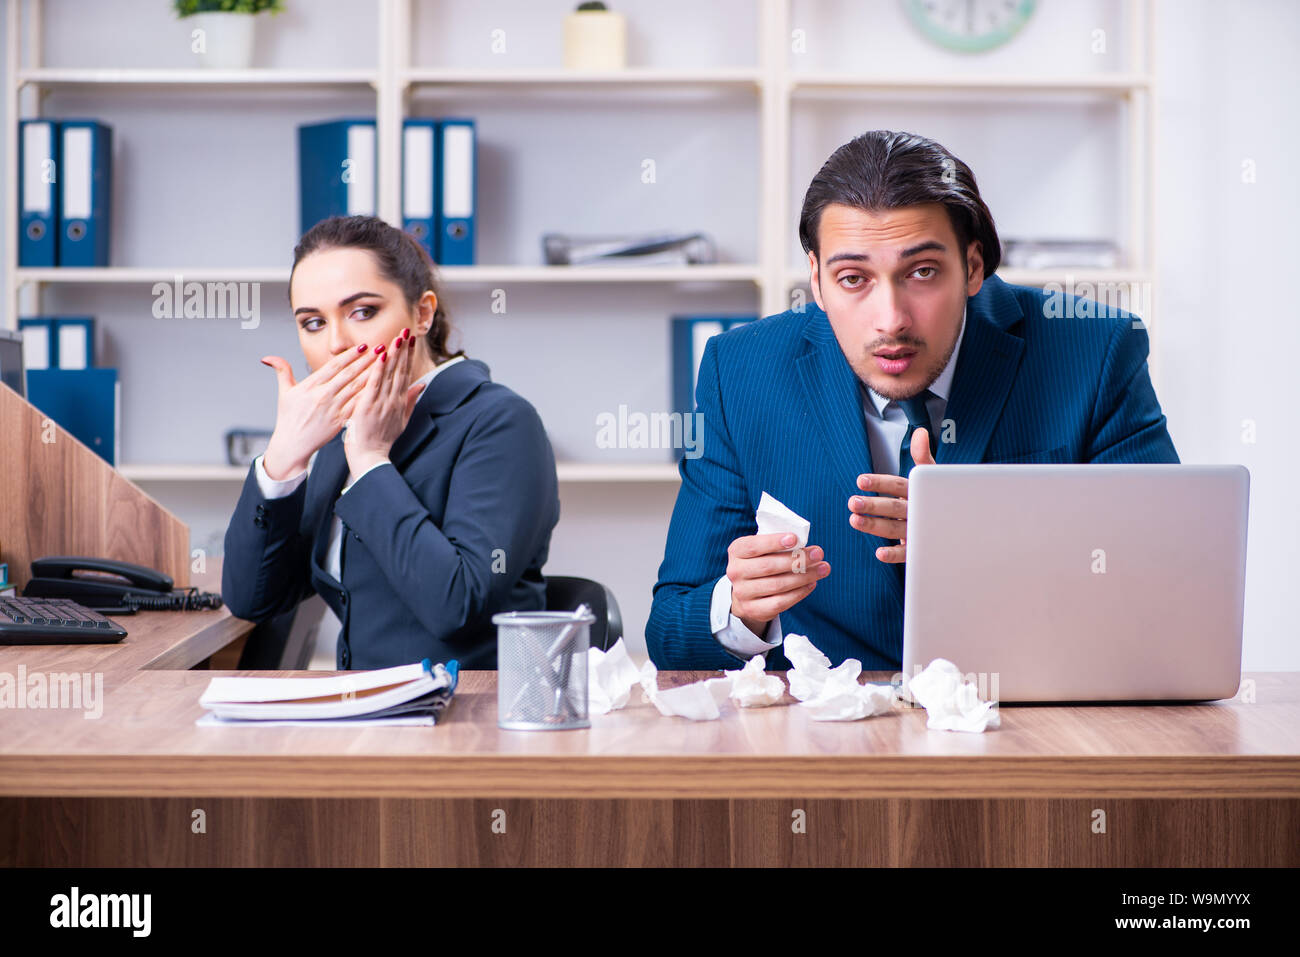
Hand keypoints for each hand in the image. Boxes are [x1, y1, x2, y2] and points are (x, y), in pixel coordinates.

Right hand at [260, 344, 377, 479]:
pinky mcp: (340, 421)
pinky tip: (382, 387)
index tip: (364, 345)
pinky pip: (357, 405)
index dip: (350, 355)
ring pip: (356, 388)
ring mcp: (332, 409)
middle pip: (349, 374)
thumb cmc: (288, 418)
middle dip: (366, 360)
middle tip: (382, 348)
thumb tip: (267, 357)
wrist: (292, 445)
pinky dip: (370, 395)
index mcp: (310, 386)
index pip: (334, 366)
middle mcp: (322, 396)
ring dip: (372, 375)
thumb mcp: (284, 393)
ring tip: (386, 364)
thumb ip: (281, 371)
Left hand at [342, 328, 425, 479]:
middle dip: (404, 349)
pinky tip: (380, 355)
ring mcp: (381, 403)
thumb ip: (411, 401)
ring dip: (393, 354)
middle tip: (407, 330)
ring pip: (389, 374)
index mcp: (399, 402)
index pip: (405, 373)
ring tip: (398, 337)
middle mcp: (393, 400)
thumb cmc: (382, 440)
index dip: (408, 355)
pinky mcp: (368, 406)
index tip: (410, 339)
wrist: (370, 457)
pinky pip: (374, 384)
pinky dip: (378, 369)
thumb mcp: (401, 420)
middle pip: (400, 370)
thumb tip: (422, 385)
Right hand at [727, 532, 829, 635]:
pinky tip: (811, 583)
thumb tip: (804, 545)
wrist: (745, 591)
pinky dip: (799, 592)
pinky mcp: (753, 609)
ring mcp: (743, 593)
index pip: (753, 546)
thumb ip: (777, 544)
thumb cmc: (760, 562)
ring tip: (822, 568)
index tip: (795, 539)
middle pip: (769, 566)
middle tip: (818, 553)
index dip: (773, 542)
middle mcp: (735, 572)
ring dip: (804, 576)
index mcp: (736, 551)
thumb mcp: (761, 549)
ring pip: (778, 585)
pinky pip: (780, 602)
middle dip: (797, 559)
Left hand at [848, 427, 934, 563]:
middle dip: (874, 505)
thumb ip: (922, 455)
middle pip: (894, 507)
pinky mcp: (919, 548)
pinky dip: (895, 554)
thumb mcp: (933, 475)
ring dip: (875, 526)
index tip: (861, 480)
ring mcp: (918, 530)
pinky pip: (907, 554)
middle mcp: (917, 510)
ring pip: (895, 529)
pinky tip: (879, 553)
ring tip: (855, 520)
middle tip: (853, 502)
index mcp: (918, 491)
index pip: (898, 485)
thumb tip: (919, 432)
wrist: (967, 523)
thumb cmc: (940, 496)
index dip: (880, 482)